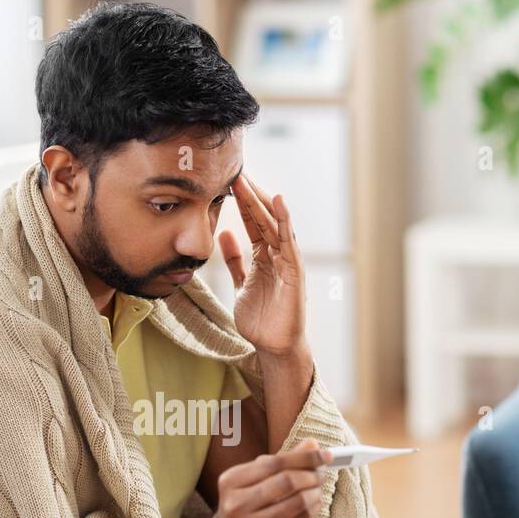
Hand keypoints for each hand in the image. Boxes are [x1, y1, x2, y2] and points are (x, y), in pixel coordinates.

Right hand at [206, 439, 331, 517]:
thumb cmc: (245, 505)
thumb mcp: (253, 480)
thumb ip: (280, 461)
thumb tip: (312, 443)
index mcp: (230, 481)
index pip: (275, 462)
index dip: (305, 457)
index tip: (326, 454)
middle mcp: (237, 504)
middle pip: (288, 481)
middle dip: (312, 474)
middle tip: (322, 473)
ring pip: (298, 501)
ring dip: (315, 492)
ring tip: (318, 488)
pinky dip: (313, 508)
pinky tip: (314, 503)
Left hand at [220, 173, 306, 358]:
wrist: (273, 346)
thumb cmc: (261, 319)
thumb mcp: (240, 284)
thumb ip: (235, 260)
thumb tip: (225, 234)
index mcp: (264, 256)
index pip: (253, 222)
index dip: (241, 202)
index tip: (226, 180)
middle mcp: (277, 254)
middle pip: (263, 218)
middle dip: (249, 195)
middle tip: (234, 171)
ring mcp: (287, 261)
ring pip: (274, 225)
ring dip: (261, 202)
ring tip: (248, 181)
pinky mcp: (294, 271)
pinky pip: (289, 242)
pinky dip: (284, 221)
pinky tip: (278, 202)